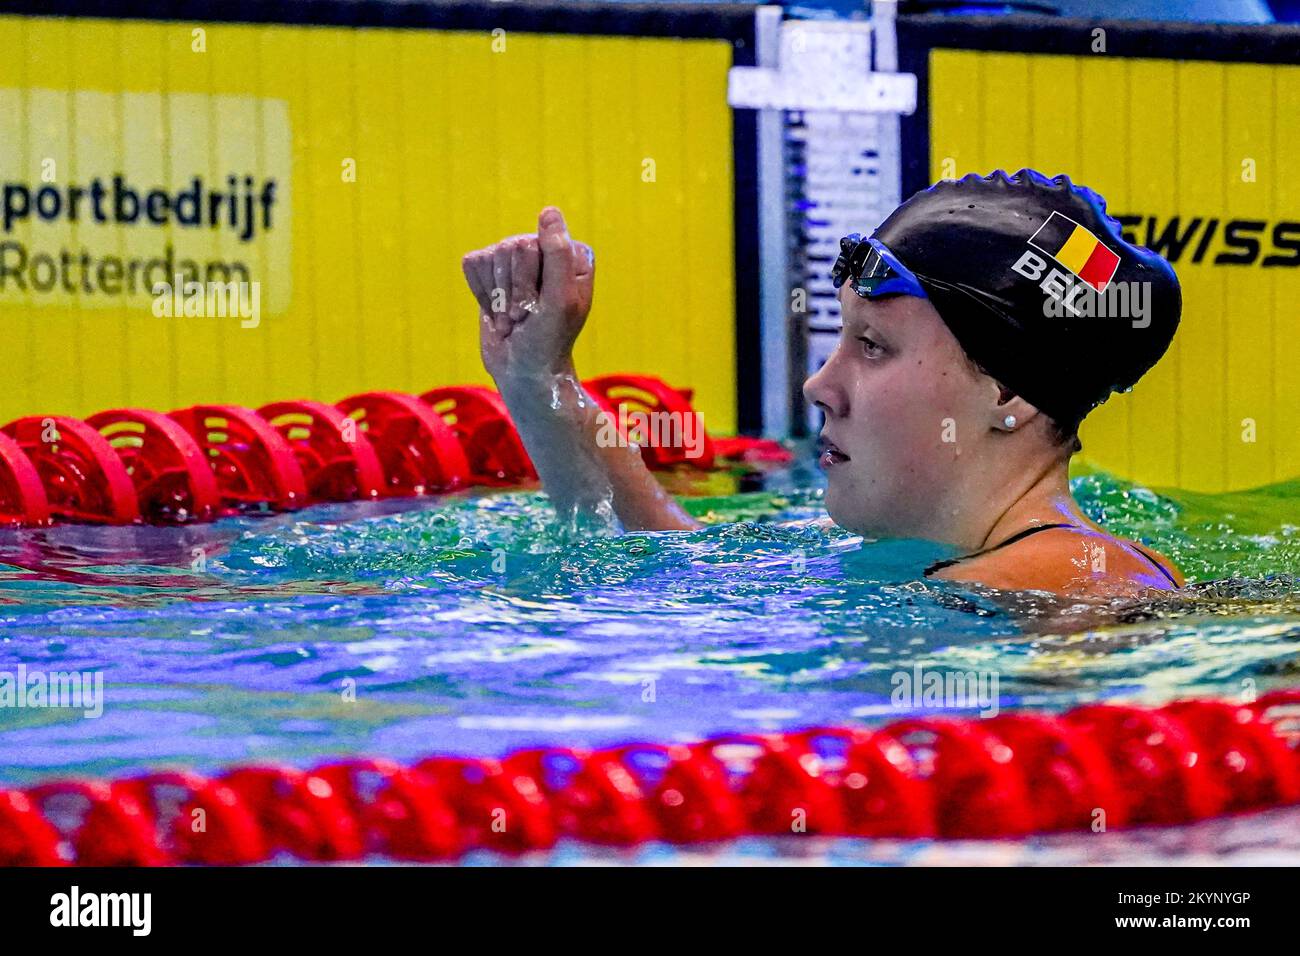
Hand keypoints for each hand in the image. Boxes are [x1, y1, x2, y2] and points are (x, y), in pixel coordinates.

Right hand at [460, 207, 594, 386]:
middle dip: (512, 290)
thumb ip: (558, 254)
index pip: (537, 243)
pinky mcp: (492, 273)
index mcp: (571, 256)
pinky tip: (496, 309)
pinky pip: (473, 264)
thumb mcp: (560, 301)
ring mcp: (518, 262)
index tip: (540, 307)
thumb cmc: (548, 340)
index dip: (530, 280)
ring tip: (513, 318)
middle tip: (523, 317)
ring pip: (492, 255)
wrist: (522, 370)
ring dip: (498, 296)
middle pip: (511, 247)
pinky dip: (481, 293)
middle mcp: (546, 252)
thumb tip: (548, 212)